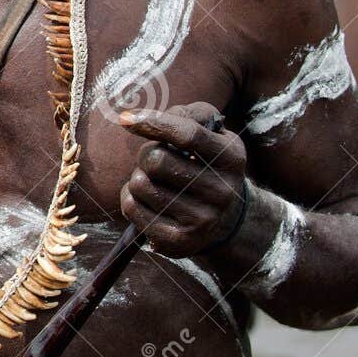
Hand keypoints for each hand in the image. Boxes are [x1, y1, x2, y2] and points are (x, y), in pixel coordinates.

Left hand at [118, 102, 247, 257]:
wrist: (225, 219)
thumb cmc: (206, 163)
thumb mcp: (210, 133)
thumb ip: (187, 115)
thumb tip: (140, 119)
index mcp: (232, 157)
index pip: (188, 135)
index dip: (155, 123)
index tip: (126, 118)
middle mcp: (222, 191)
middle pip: (156, 160)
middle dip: (146, 154)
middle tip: (157, 160)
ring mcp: (203, 220)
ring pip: (140, 184)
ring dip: (138, 177)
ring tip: (156, 181)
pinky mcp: (180, 241)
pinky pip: (132, 208)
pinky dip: (130, 198)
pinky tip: (148, 199)